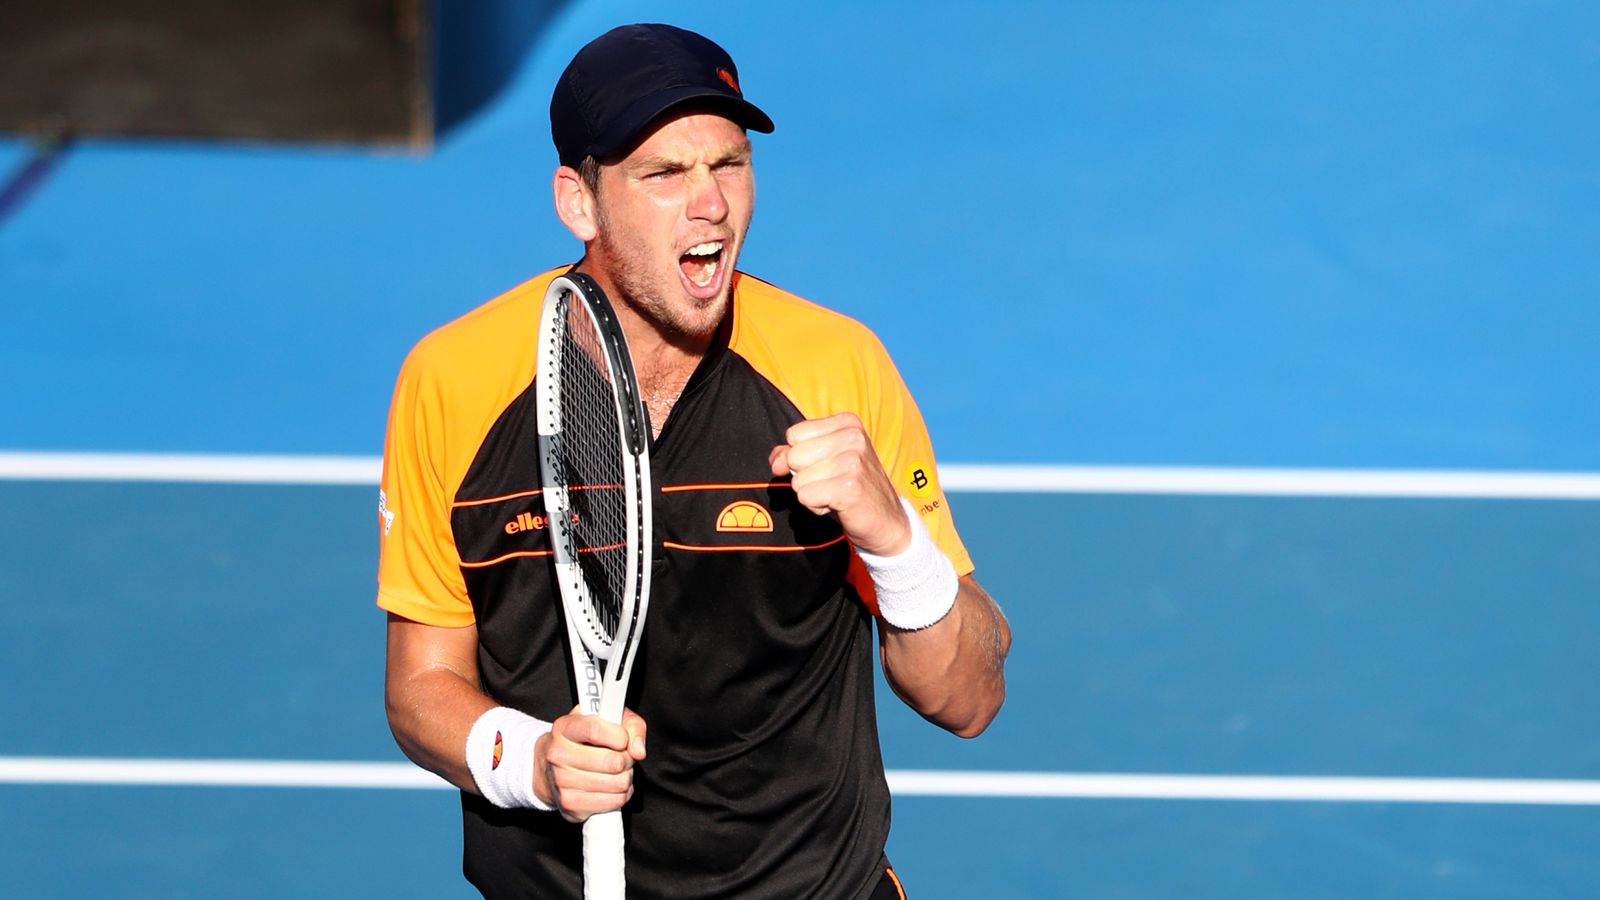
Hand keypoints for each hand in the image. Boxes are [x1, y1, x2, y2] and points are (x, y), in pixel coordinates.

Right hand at [535, 706, 646, 822]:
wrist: (549, 766)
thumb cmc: (584, 740)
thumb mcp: (608, 719)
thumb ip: (631, 725)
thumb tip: (638, 751)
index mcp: (565, 728)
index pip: (595, 730)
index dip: (619, 736)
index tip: (623, 739)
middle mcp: (558, 754)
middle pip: (613, 762)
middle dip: (627, 760)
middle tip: (622, 757)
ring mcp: (561, 782)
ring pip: (617, 783)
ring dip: (625, 778)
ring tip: (615, 771)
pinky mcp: (570, 804)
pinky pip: (613, 802)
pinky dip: (621, 795)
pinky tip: (611, 786)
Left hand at [768, 412, 909, 555]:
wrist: (887, 522)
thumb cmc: (852, 488)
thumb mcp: (824, 461)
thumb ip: (794, 452)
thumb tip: (776, 462)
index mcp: (848, 423)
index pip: (794, 434)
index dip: (800, 457)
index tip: (825, 467)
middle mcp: (853, 437)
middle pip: (794, 456)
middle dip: (805, 476)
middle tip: (832, 483)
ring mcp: (853, 461)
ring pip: (798, 479)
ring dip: (812, 493)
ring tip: (836, 494)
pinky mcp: (849, 488)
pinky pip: (805, 496)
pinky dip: (816, 507)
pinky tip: (838, 505)